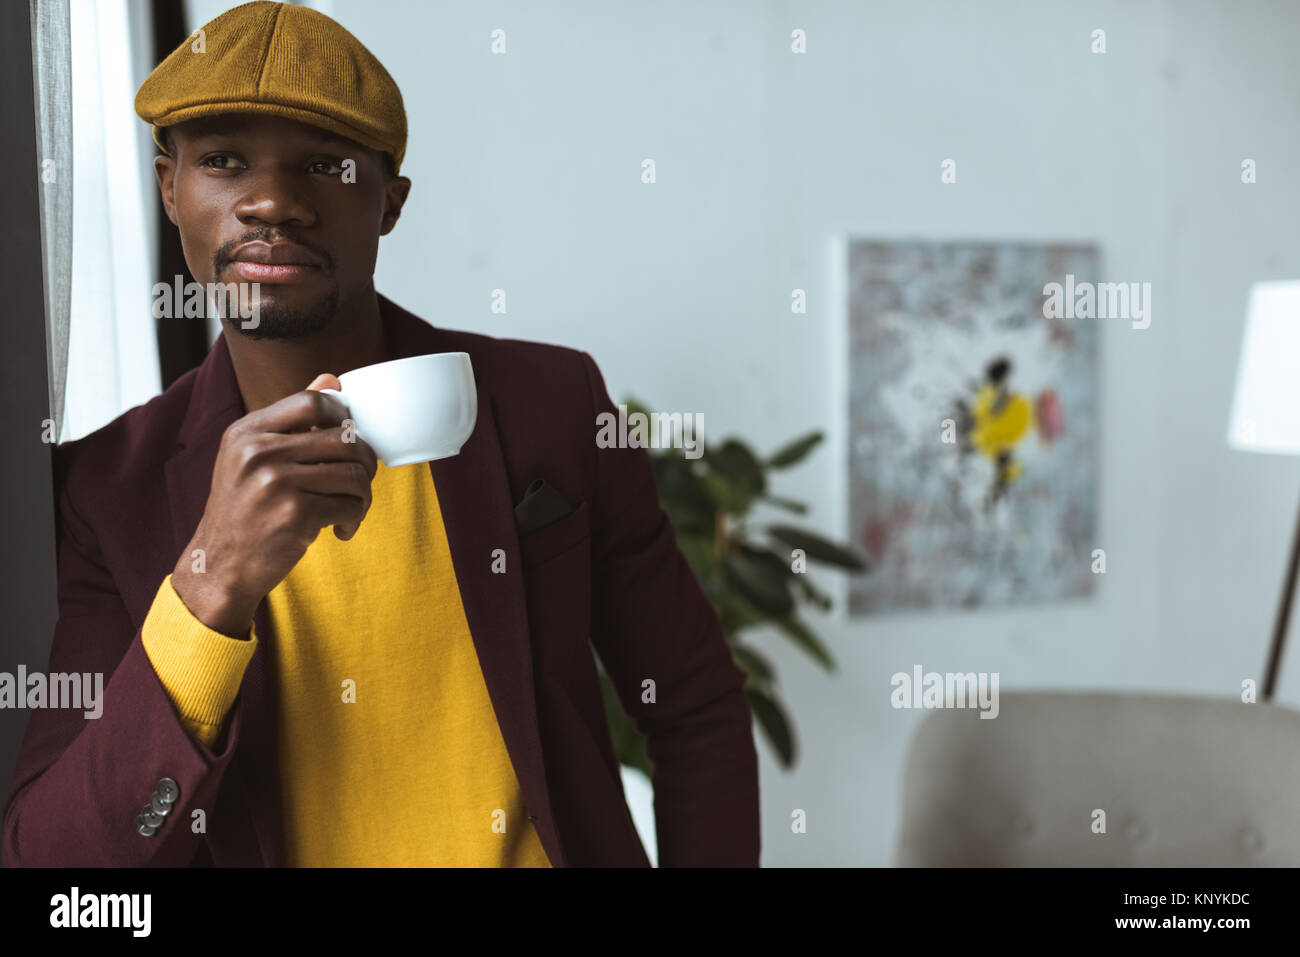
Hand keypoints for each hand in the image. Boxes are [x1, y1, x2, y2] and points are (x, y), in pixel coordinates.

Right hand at [171, 373, 377, 636]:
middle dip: (364, 461)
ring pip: (355, 473)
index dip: (343, 414)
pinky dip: (354, 519)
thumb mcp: (251, 457)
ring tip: (351, 507)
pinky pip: (351, 505)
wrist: (219, 566)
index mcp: (246, 431)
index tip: (347, 436)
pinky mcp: (294, 515)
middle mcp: (258, 452)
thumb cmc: (244, 509)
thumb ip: (291, 419)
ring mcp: (275, 483)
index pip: (312, 401)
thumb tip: (333, 379)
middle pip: (344, 438)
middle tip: (359, 481)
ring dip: (363, 494)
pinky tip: (340, 529)